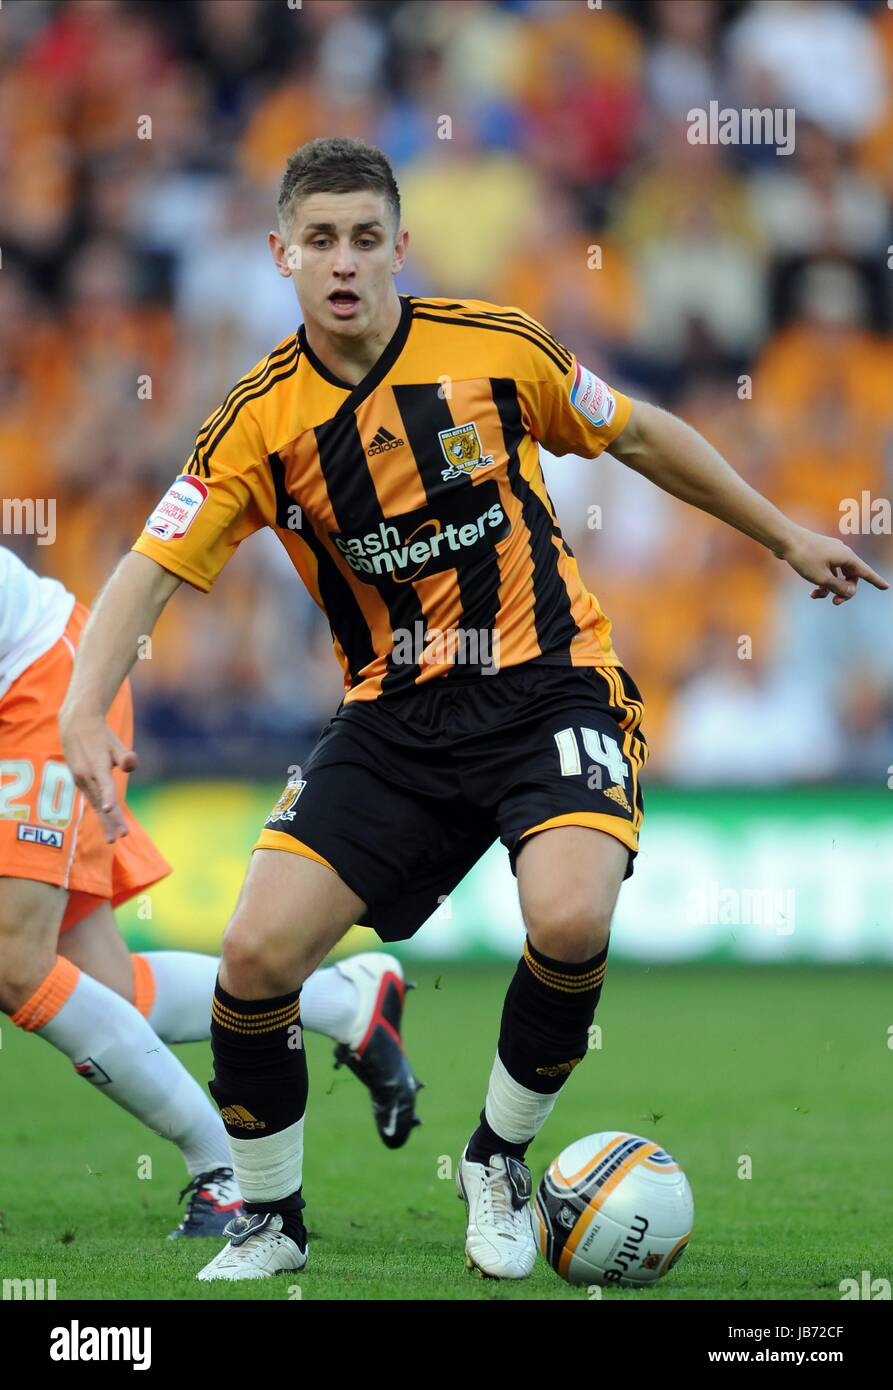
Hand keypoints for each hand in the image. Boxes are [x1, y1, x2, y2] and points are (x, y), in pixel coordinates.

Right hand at [59, 708, 136, 842]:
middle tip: (121, 836)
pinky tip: (107, 822)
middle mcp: (86, 775)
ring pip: (94, 803)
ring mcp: (80, 780)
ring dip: (104, 820)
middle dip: (110, 820)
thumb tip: (131, 764)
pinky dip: (99, 811)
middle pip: (100, 801)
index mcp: (96, 766)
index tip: (110, 809)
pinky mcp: (79, 782)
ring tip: (113, 838)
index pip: (104, 784)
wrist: (75, 726)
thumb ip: (125, 756)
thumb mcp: (116, 743)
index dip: (107, 796)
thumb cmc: (101, 736)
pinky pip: (91, 799)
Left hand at [777, 526, 888, 604]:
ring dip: (830, 588)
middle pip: (851, 577)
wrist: (785, 539)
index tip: (886, 587)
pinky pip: (827, 571)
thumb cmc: (804, 557)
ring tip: (815, 596)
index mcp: (847, 557)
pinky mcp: (820, 554)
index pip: (866, 572)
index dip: (876, 581)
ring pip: (837, 575)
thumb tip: (851, 592)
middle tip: (835, 603)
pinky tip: (812, 591)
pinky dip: (823, 581)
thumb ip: (838, 587)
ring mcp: (831, 552)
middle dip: (844, 591)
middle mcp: (842, 553)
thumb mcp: (821, 578)